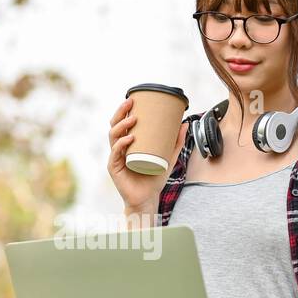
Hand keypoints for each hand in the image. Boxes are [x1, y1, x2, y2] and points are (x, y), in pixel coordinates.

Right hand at [107, 96, 189, 215]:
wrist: (148, 199)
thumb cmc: (154, 178)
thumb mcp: (168, 157)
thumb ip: (176, 141)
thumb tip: (184, 123)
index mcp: (128, 143)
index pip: (122, 123)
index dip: (124, 110)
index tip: (133, 99)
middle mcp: (119, 148)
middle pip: (114, 125)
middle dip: (120, 112)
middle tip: (130, 102)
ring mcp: (115, 157)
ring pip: (113, 136)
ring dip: (122, 125)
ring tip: (133, 119)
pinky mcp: (114, 168)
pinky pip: (116, 153)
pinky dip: (122, 144)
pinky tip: (130, 138)